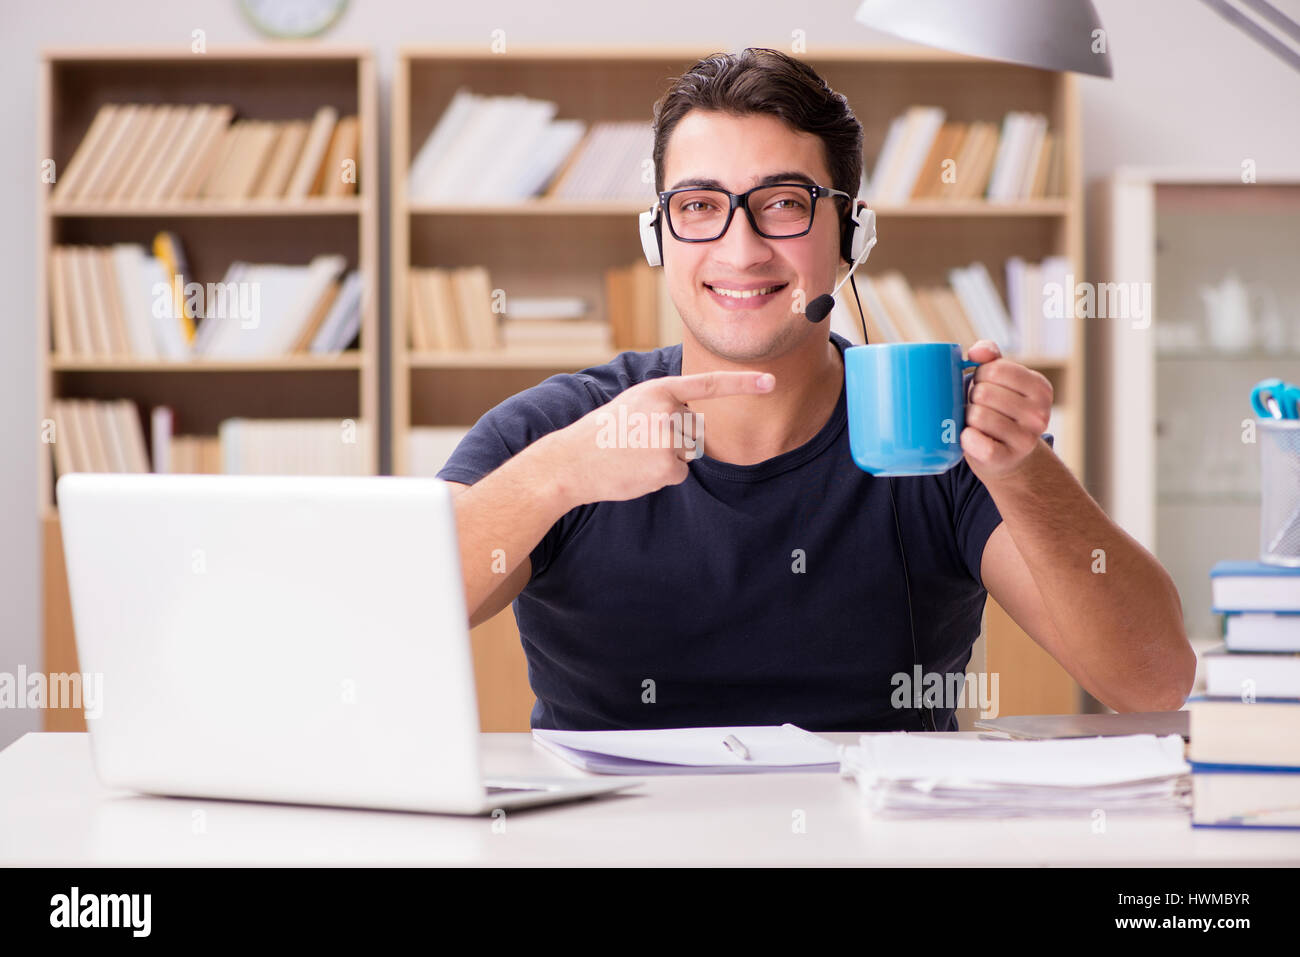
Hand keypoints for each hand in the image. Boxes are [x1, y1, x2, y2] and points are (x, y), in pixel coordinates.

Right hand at [539, 370, 774, 506]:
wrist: (572, 462)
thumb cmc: (602, 434)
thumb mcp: (632, 404)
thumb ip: (664, 406)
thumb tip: (691, 426)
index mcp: (658, 390)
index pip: (708, 384)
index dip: (742, 383)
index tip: (770, 381)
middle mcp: (668, 411)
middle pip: (691, 430)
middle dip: (670, 439)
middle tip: (634, 441)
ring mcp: (669, 439)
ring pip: (686, 453)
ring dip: (665, 458)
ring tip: (633, 455)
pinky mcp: (668, 466)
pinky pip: (679, 473)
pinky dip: (661, 476)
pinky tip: (637, 471)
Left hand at [960, 340, 1053, 482]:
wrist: (1008, 455)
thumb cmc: (1000, 410)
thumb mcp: (1002, 381)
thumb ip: (991, 358)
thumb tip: (976, 353)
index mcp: (1040, 388)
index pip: (995, 368)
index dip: (980, 375)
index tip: (984, 384)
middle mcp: (1039, 413)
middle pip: (983, 392)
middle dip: (973, 397)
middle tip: (980, 406)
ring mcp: (1026, 438)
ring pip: (977, 415)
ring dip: (968, 418)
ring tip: (977, 422)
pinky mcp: (1007, 458)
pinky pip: (977, 442)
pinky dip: (967, 438)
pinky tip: (969, 436)